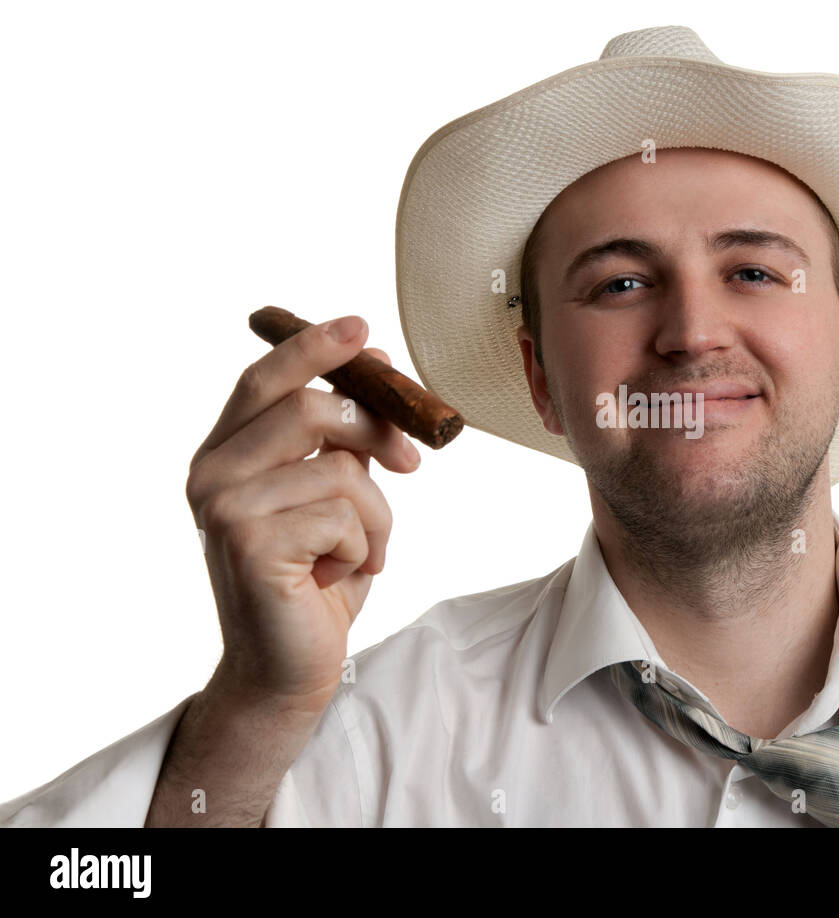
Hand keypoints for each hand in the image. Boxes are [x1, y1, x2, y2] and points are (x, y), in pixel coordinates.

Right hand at [185, 315, 420, 710]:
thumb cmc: (316, 581)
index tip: (363, 328)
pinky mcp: (250, 544)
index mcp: (224, 456)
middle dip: (376, 430)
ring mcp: (225, 509)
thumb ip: (341, 437)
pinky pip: (345, 516)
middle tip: (410, 464)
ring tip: (363, 552)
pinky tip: (340, 577)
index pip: (265, 379)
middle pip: (309, 409)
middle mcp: (211, 475)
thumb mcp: (334, 497)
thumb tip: (372, 357)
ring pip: (341, 470)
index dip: (314, 348)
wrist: (290, 670)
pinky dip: (366, 548)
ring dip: (376, 516)